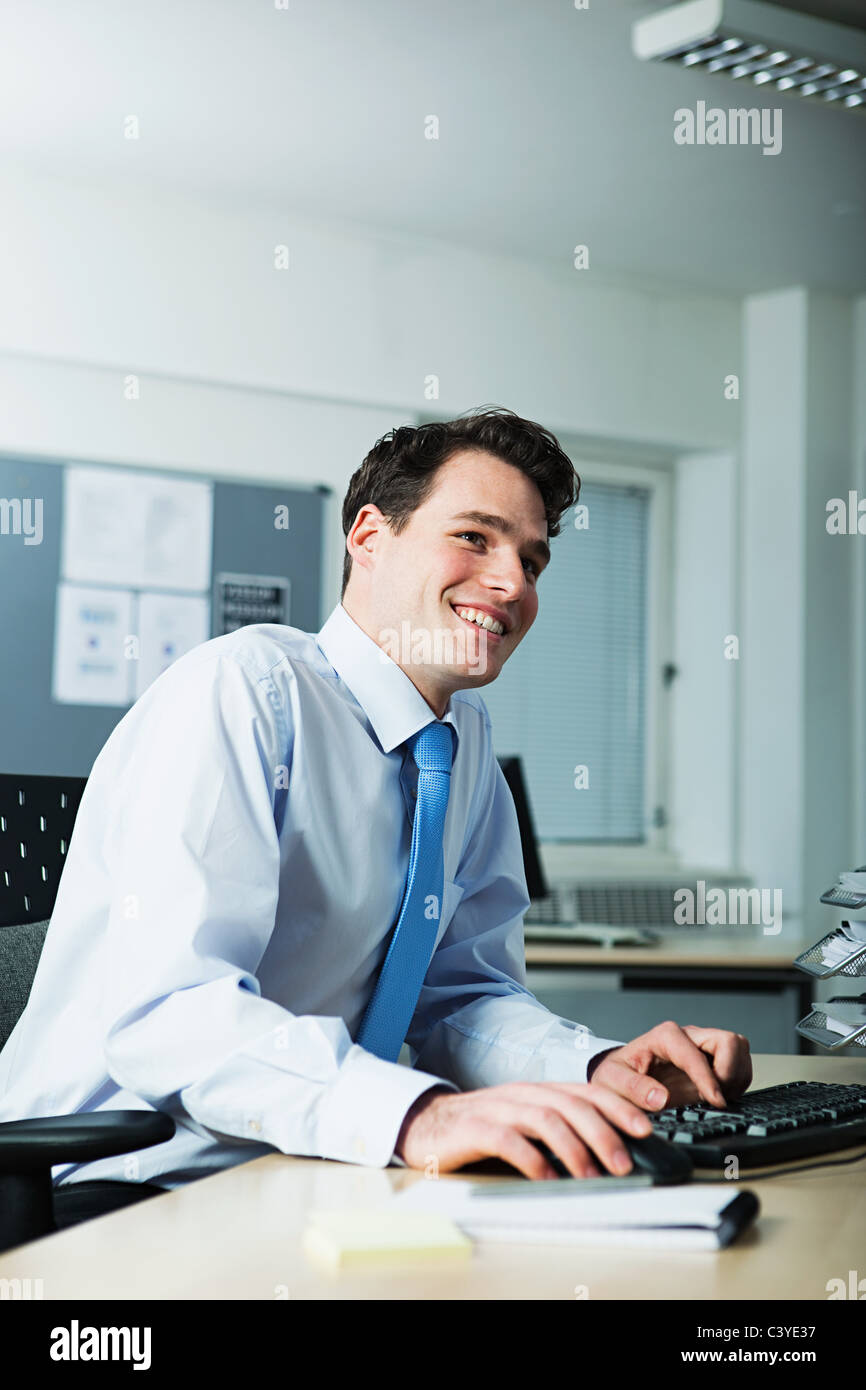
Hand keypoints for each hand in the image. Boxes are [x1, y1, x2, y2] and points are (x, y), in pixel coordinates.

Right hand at [393, 1080, 656, 1180]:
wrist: (428, 1125)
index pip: (587, 1092)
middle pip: (571, 1105)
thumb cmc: (483, 1128)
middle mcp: (524, 1094)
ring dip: (574, 1148)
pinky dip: (532, 1159)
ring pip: (546, 1119)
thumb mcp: (526, 1123)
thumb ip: (560, 1130)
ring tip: (592, 1175)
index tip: (646, 1127)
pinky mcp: (476, 1128)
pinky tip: (546, 1177)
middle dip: (603, 1132)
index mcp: (540, 1091)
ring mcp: (499, 1108)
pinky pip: (509, 1140)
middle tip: (624, 1162)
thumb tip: (609, 1153)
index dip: (619, 1107)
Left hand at [588, 1023, 752, 1110]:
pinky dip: (737, 1083)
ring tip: (718, 1099)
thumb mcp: (613, 1082)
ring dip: (736, 1078)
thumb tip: (660, 1097)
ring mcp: (702, 1047)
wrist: (618, 1078)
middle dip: (730, 1073)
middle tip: (717, 1098)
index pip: (696, 1053)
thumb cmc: (616, 1077)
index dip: (709, 1079)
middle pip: (730, 1041)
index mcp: (664, 1037)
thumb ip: (633, 1088)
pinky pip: (738, 1064)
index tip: (715, 1101)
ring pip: (739, 1050)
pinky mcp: (711, 1061)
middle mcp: (688, 1037)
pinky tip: (719, 1098)